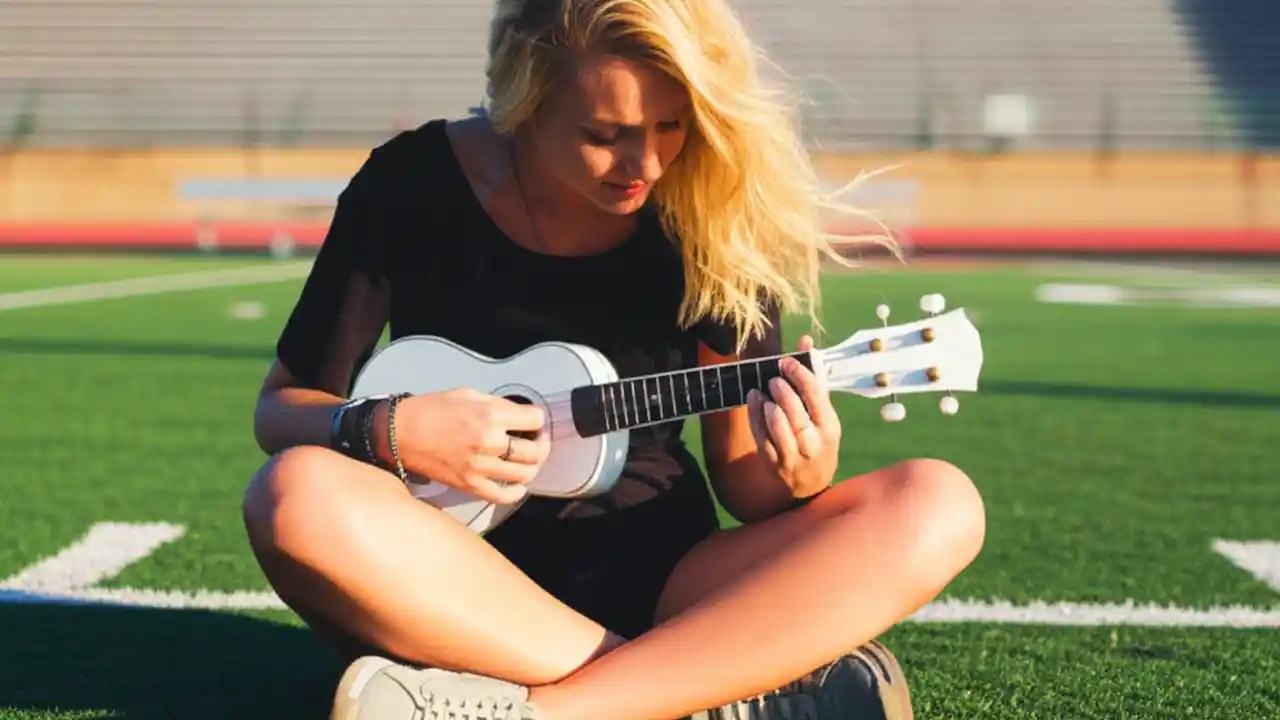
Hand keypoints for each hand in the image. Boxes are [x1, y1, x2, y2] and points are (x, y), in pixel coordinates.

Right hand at [381, 388, 549, 504]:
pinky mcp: (470, 485)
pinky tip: (516, 483)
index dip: (537, 418)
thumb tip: (517, 414)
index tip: (532, 419)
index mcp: (490, 416)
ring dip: (532, 466)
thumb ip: (497, 404)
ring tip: (526, 458)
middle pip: (536, 451)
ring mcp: (481, 467)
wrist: (402, 433)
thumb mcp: (468, 394)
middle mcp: (490, 443)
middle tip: (535, 439)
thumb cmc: (431, 410)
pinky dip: (516, 491)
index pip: (536, 419)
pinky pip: (503, 495)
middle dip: (541, 443)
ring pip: (525, 474)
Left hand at [746, 335, 840, 499]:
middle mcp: (813, 442)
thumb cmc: (818, 437)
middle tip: (774, 378)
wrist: (810, 482)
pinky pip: (761, 436)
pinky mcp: (773, 462)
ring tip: (764, 391)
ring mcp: (793, 455)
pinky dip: (755, 415)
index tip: (786, 361)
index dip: (799, 374)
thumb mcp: (823, 412)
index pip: (815, 395)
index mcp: (829, 426)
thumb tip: (805, 340)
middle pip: (796, 411)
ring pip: (778, 427)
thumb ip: (813, 377)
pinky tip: (754, 399)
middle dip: (782, 390)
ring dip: (768, 405)